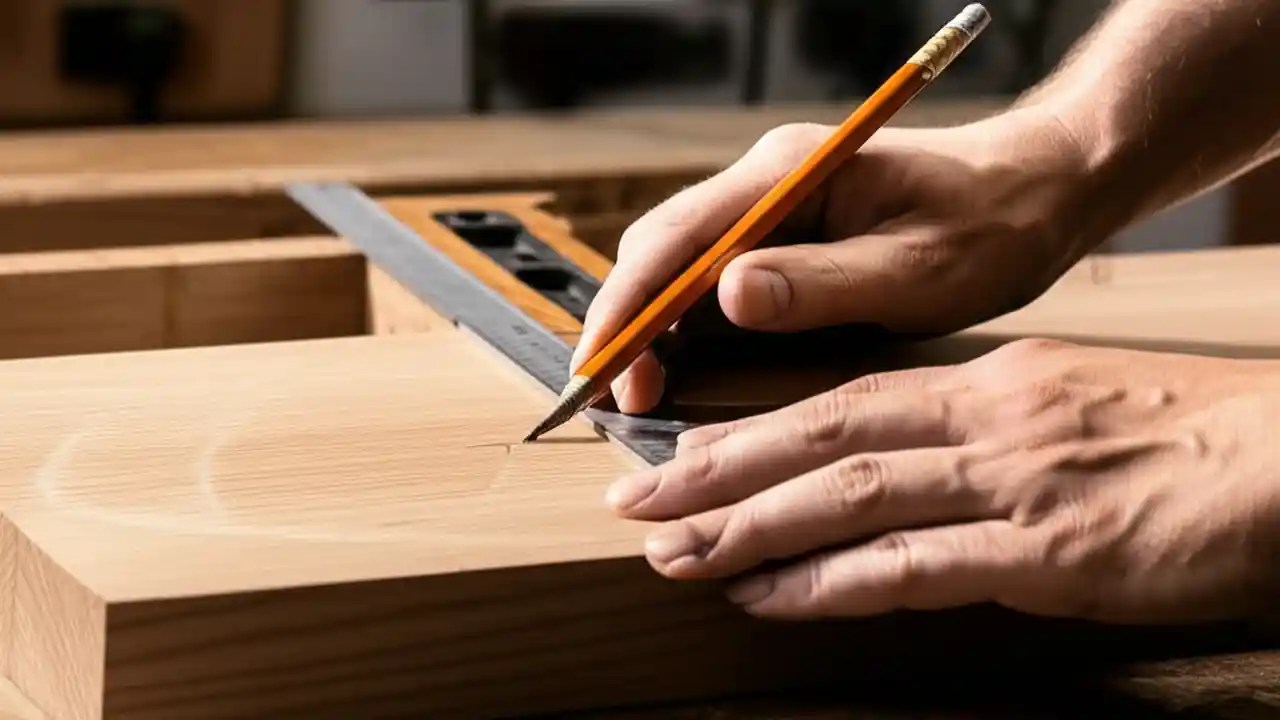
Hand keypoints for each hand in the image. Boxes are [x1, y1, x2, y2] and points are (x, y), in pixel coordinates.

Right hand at [573, 107, 1106, 413]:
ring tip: (636, 399)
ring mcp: (772, 213)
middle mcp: (766, 185)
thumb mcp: (916, 268)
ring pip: (679, 270)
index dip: (629, 303)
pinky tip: (679, 375)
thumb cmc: (990, 223)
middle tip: (613, 400)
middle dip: (626, 324)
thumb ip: (822, 282)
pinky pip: (713, 286)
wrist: (1035, 193)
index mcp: (790, 175)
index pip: (677, 234)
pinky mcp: (785, 243)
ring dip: (649, 332)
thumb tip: (727, 295)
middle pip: (662, 251)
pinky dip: (684, 332)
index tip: (604, 368)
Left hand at [603, 339, 1279, 623]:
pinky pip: (915, 565)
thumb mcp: (1065, 405)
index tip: (682, 451)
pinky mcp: (1049, 550)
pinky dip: (832, 582)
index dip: (750, 427)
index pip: (840, 397)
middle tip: (637, 499)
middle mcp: (983, 419)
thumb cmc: (1186, 437)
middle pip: (819, 435)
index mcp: (985, 381)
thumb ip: (977, 428)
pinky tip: (772, 597)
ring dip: (750, 525)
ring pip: (847, 493)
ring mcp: (1012, 482)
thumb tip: (898, 458)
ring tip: (675, 551)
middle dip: (717, 469)